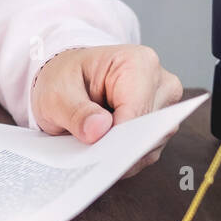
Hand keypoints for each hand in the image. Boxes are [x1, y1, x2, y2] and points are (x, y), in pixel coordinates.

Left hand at [30, 44, 183, 175]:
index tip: (97, 152)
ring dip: (119, 154)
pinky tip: (102, 149)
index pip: (138, 112)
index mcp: (139, 64)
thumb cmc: (67, 78)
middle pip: (149, 131)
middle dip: (117, 148)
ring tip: (91, 145)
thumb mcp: (57, 94)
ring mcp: (164, 106)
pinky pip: (146, 152)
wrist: (69, 80)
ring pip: (149, 146)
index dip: (117, 138)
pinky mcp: (159, 126)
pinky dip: (122, 156)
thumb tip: (97, 131)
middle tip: (87, 152)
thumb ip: (76, 113)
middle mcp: (160, 83)